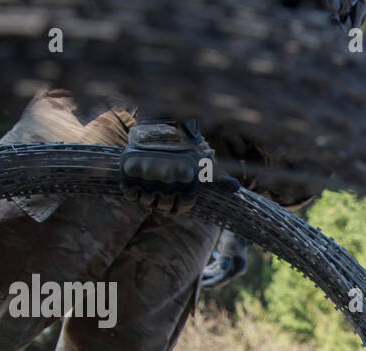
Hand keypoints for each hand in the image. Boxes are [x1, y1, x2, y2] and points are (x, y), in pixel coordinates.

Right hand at [120, 121, 235, 214]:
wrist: (162, 125)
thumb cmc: (187, 147)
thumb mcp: (205, 162)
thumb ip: (220, 179)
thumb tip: (236, 188)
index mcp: (186, 181)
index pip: (182, 208)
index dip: (180, 205)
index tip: (177, 198)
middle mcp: (167, 180)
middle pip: (164, 207)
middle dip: (164, 203)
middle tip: (163, 193)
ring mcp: (148, 175)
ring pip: (146, 202)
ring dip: (148, 199)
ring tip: (152, 189)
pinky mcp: (130, 170)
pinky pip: (129, 193)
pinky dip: (132, 192)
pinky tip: (139, 184)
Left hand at [200, 230, 248, 287]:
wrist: (237, 231)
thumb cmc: (233, 237)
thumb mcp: (229, 246)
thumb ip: (225, 258)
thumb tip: (223, 267)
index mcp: (238, 267)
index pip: (224, 279)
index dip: (212, 283)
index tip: (202, 285)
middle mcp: (235, 269)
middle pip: (220, 278)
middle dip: (208, 280)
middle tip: (196, 283)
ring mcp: (232, 266)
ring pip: (217, 274)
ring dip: (208, 276)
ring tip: (196, 277)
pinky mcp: (227, 262)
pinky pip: (217, 269)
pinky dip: (209, 270)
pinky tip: (202, 271)